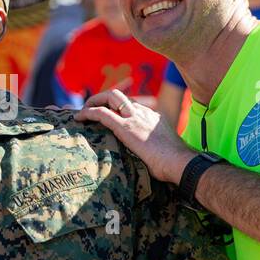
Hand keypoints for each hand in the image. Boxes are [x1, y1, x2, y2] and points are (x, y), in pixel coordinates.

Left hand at [74, 88, 194, 182]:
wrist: (181, 163)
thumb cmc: (175, 164)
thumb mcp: (165, 151)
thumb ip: (156, 148)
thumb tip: (152, 160)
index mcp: (153, 117)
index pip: (130, 104)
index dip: (116, 107)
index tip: (108, 114)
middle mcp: (143, 112)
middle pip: (119, 95)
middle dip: (102, 98)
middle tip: (90, 108)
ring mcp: (134, 118)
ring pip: (109, 98)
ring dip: (93, 102)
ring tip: (82, 113)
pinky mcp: (125, 127)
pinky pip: (101, 113)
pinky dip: (88, 113)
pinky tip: (78, 118)